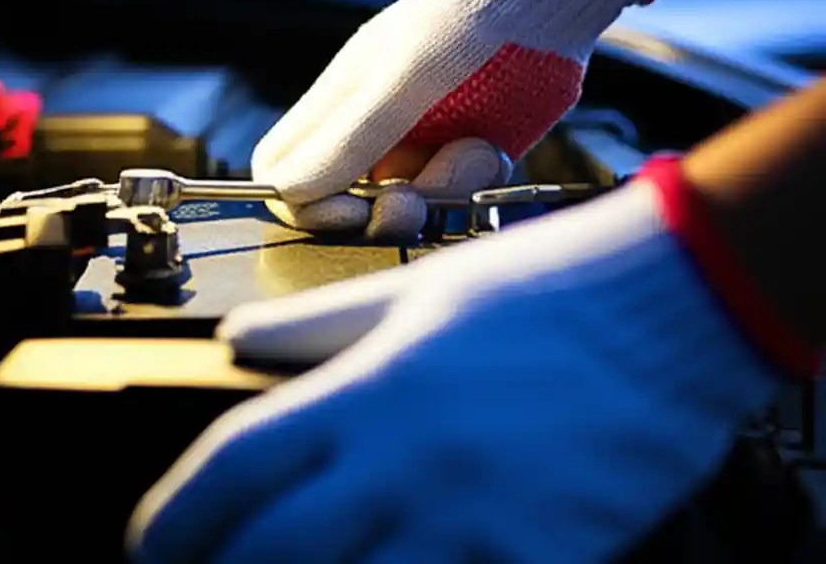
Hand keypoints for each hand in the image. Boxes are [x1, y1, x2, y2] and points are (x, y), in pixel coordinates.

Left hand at [127, 176, 782, 562]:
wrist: (676, 308)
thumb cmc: (549, 290)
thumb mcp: (417, 291)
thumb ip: (315, 326)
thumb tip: (239, 341)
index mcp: (371, 388)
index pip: (237, 464)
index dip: (176, 515)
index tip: (150, 543)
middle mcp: (409, 460)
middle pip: (273, 546)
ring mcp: (474, 519)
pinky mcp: (536, 557)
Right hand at [254, 0, 658, 237]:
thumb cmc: (465, 26)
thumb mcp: (399, 84)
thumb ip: (344, 140)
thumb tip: (284, 191)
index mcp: (336, 105)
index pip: (285, 173)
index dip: (303, 204)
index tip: (348, 210)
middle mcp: (372, 132)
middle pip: (347, 203)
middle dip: (383, 211)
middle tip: (418, 203)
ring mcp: (421, 146)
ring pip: (410, 206)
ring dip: (442, 189)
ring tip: (474, 149)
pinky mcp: (467, 157)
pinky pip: (458, 198)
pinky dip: (476, 182)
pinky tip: (491, 147)